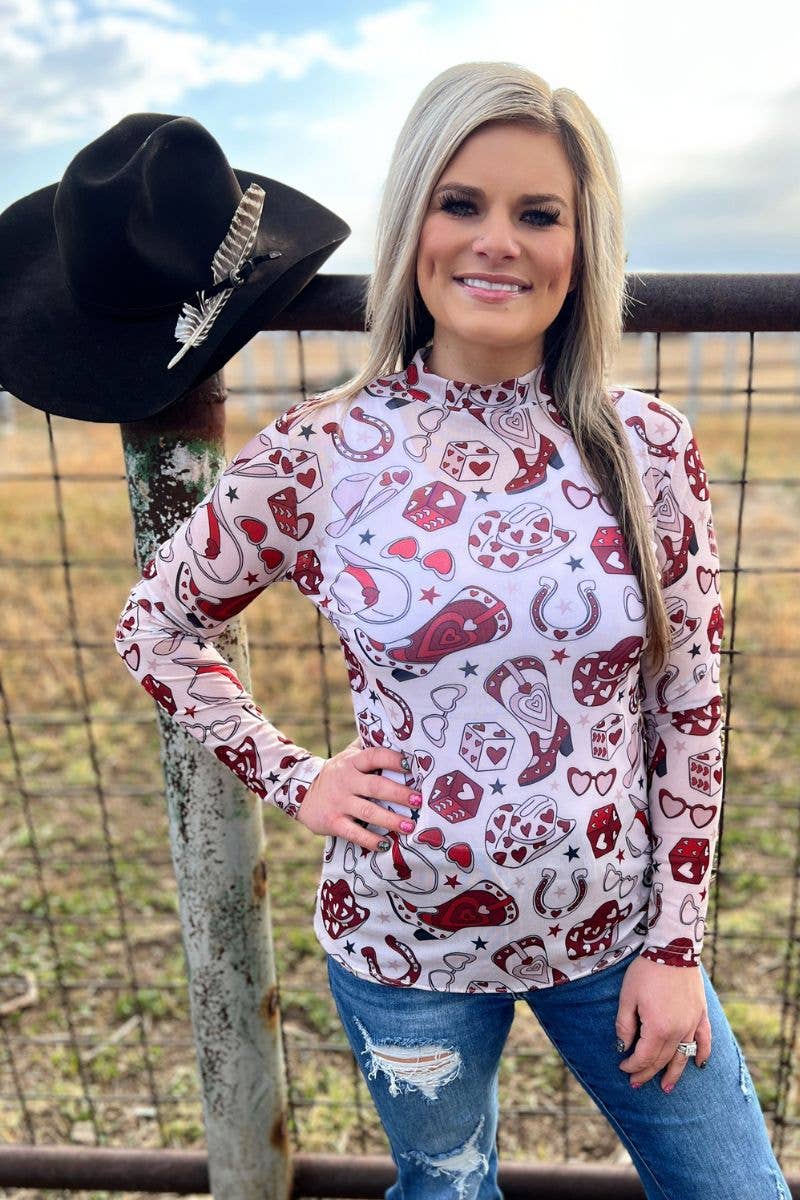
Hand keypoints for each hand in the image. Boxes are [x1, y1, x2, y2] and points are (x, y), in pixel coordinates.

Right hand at [297, 738, 420, 851]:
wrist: (303, 793)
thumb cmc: (339, 773)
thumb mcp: (349, 756)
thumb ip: (368, 745)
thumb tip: (397, 732)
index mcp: (352, 762)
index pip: (374, 756)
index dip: (393, 759)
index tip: (411, 765)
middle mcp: (346, 780)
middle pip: (375, 786)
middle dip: (399, 794)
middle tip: (418, 800)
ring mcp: (339, 802)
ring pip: (368, 811)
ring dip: (391, 820)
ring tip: (410, 825)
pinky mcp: (333, 822)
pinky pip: (354, 833)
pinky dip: (370, 839)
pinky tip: (385, 843)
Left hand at [616, 954, 711, 1091]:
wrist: (673, 948)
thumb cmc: (646, 971)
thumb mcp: (628, 997)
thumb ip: (625, 1025)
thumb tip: (623, 1046)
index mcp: (657, 1028)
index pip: (644, 1056)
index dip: (632, 1065)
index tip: (622, 1068)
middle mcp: (678, 1031)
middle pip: (661, 1060)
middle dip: (647, 1072)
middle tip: (636, 1083)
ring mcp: (692, 1024)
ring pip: (683, 1057)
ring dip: (674, 1074)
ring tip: (665, 1088)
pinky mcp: (701, 1015)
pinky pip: (704, 1041)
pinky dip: (702, 1054)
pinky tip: (699, 1066)